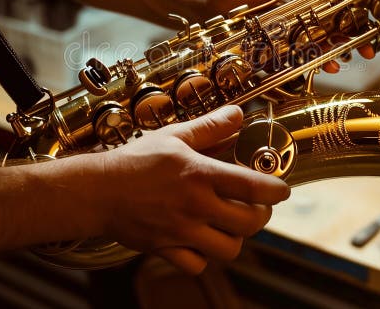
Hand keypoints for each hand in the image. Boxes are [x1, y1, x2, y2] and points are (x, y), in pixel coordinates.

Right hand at [95, 106, 289, 274]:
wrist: (98, 190)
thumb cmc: (135, 161)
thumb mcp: (174, 137)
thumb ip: (209, 127)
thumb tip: (237, 114)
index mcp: (200, 175)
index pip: (254, 186)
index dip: (277, 189)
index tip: (281, 188)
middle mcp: (195, 206)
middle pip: (250, 222)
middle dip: (261, 214)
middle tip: (255, 205)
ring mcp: (181, 231)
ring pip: (229, 249)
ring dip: (235, 237)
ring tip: (229, 223)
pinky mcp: (166, 249)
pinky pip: (198, 265)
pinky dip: (204, 257)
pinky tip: (200, 240)